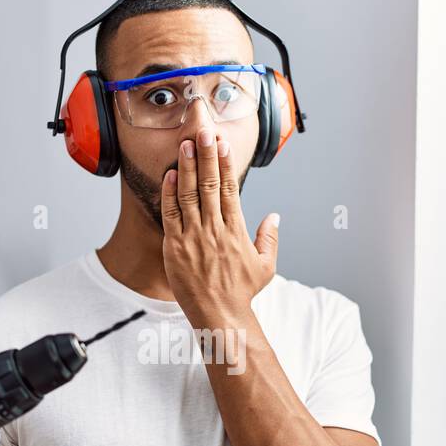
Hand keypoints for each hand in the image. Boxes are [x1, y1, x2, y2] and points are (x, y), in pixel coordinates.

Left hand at [160, 126, 280, 323]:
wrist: (220, 316)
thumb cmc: (242, 293)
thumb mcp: (265, 266)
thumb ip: (269, 238)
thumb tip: (275, 216)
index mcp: (236, 230)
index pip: (230, 188)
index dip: (226, 163)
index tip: (223, 142)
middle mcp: (215, 229)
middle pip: (210, 184)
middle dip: (207, 154)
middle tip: (203, 129)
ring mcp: (194, 237)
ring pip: (189, 194)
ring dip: (187, 167)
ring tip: (185, 144)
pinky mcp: (175, 247)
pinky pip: (171, 215)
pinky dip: (170, 194)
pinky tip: (170, 175)